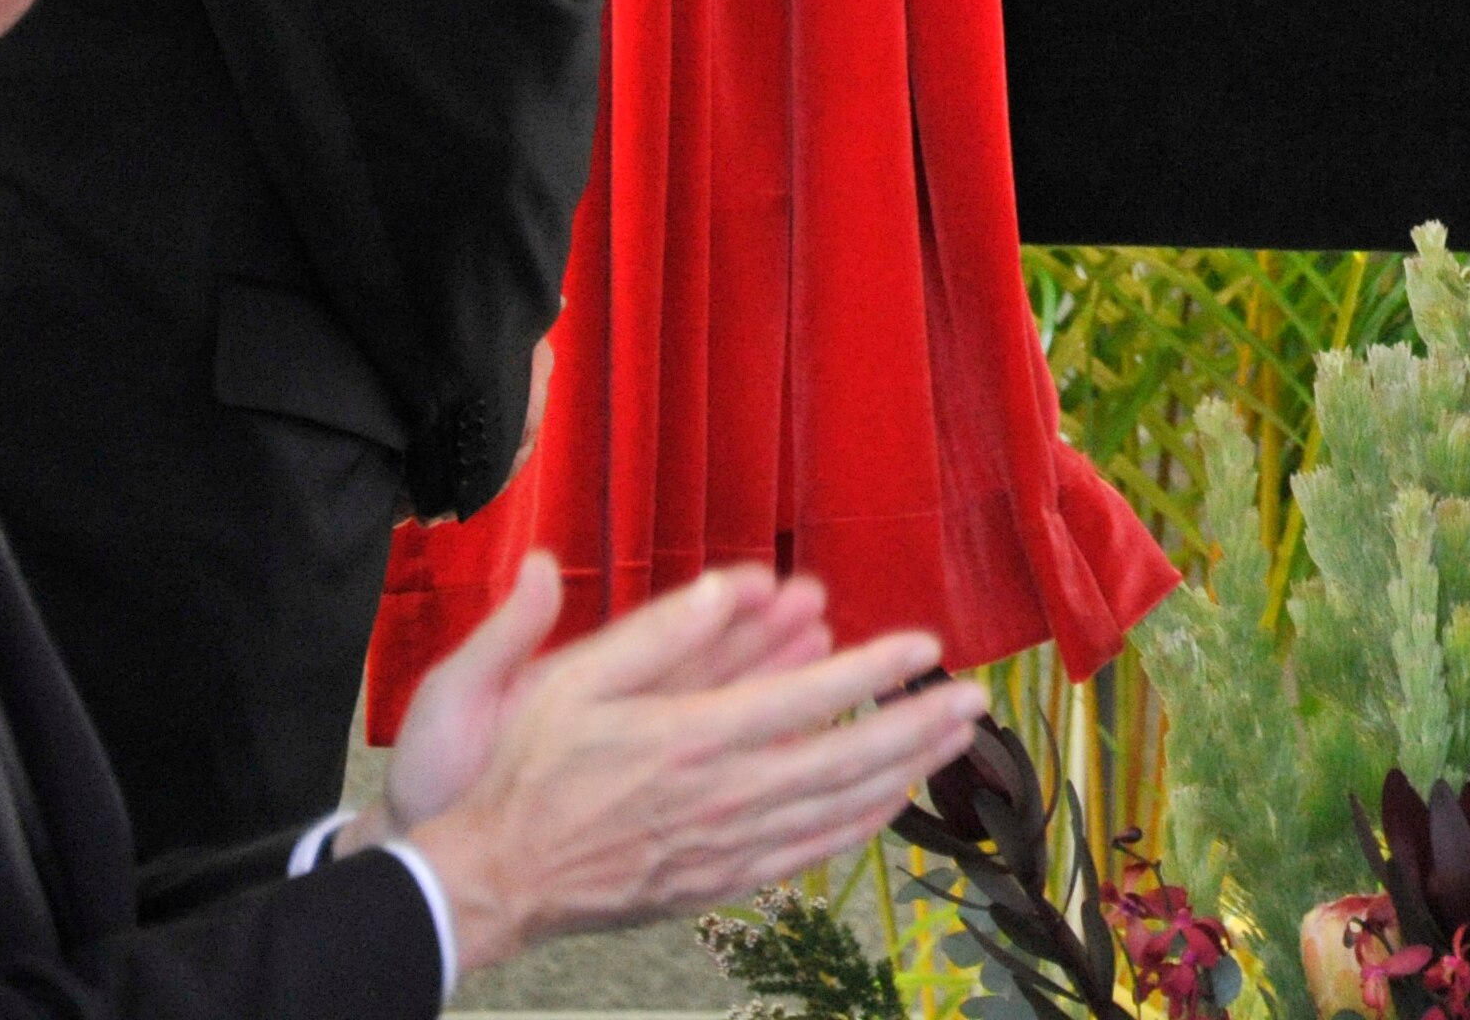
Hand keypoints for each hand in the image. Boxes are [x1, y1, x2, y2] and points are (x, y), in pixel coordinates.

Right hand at [387, 563, 982, 971]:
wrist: (493, 877)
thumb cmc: (527, 774)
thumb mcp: (572, 681)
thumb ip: (657, 632)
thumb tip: (729, 587)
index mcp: (690, 738)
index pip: (807, 699)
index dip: (872, 670)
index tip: (922, 645)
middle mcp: (720, 796)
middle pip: (845, 759)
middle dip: (917, 725)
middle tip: (975, 699)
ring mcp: (723, 846)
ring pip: (838, 809)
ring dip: (905, 772)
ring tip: (955, 743)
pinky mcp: (717, 881)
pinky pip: (808, 854)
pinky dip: (859, 827)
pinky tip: (891, 804)